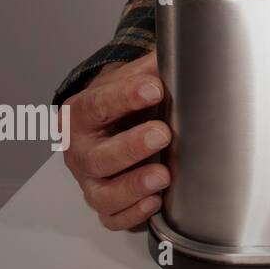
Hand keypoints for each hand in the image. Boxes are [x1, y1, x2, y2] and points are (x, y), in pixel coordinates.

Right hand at [61, 51, 171, 229]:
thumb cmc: (126, 101)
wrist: (113, 122)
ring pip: (102, 193)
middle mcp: (80, 149)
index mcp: (83, 113)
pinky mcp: (104, 204)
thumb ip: (154, 67)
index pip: (97, 105)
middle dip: (131, 147)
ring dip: (132, 186)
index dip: (124, 97)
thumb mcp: (135, 78)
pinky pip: (112, 218)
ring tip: (163, 176)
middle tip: (163, 134)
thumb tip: (189, 50)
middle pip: (97, 156)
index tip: (154, 89)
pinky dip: (132, 214)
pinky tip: (155, 202)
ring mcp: (90, 180)